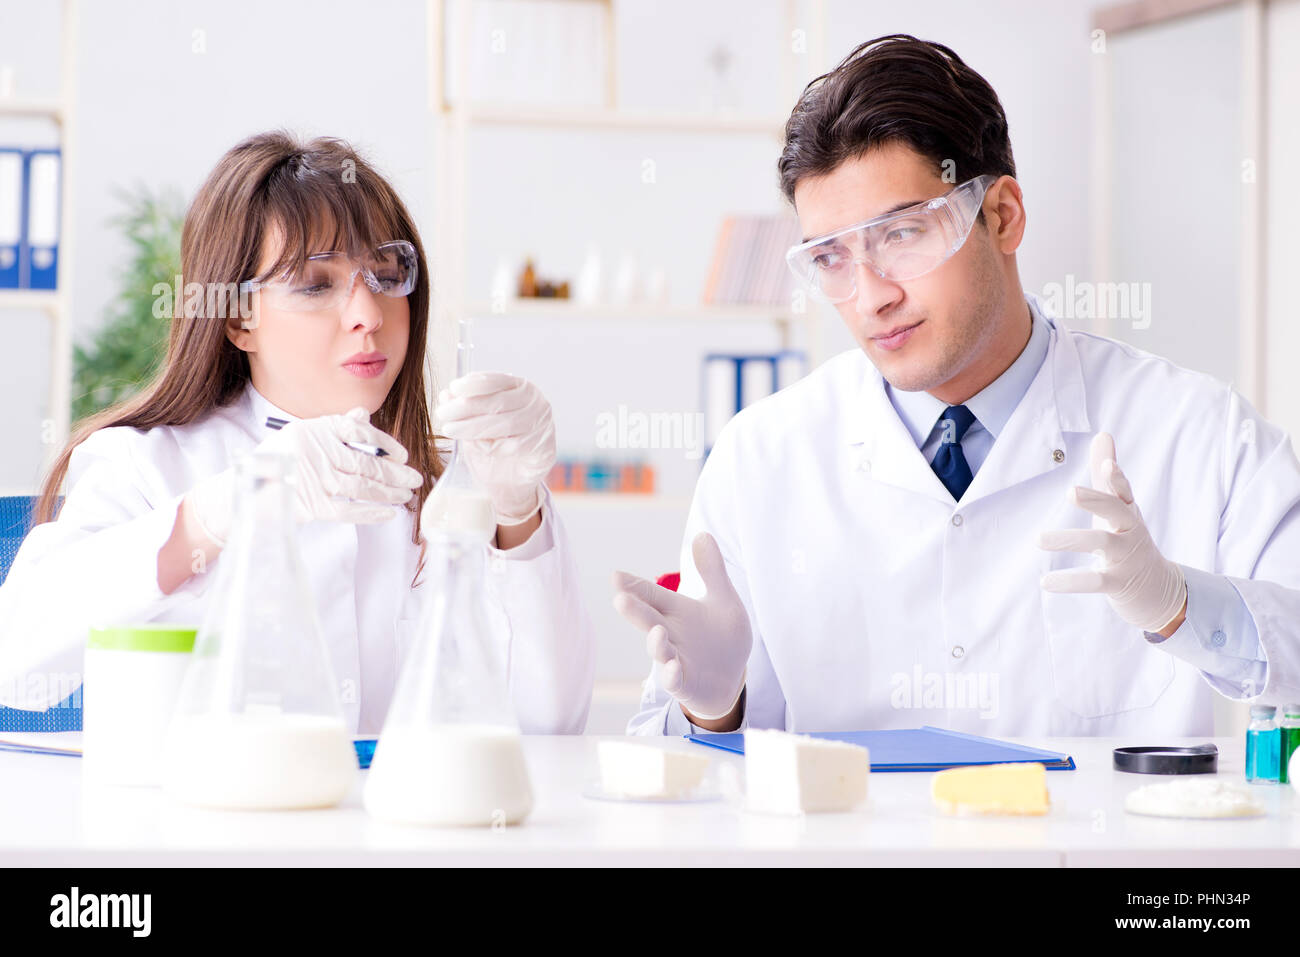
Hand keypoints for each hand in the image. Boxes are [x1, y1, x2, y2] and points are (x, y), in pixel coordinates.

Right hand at [188, 407, 423, 545]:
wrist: (241, 491)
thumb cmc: (278, 461)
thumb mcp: (303, 436)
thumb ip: (335, 427)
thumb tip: (363, 415)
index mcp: (315, 429)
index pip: (359, 433)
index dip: (385, 444)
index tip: (403, 455)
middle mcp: (315, 450)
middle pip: (365, 463)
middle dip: (395, 473)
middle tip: (415, 479)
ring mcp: (313, 478)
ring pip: (361, 486)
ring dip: (388, 493)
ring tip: (406, 496)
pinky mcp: (311, 505)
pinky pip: (349, 510)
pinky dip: (371, 512)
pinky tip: (389, 513)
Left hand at [435, 372, 556, 524]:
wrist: (513, 478)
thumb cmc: (495, 442)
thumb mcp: (476, 421)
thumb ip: (464, 408)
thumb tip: (445, 396)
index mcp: (520, 387)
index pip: (496, 380)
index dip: (473, 384)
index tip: (452, 388)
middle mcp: (535, 402)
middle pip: (498, 402)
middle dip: (466, 407)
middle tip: (443, 414)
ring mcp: (542, 425)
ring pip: (505, 423)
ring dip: (473, 427)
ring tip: (450, 430)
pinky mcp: (544, 448)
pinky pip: (513, 446)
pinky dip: (492, 447)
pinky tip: (477, 448)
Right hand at [612, 532, 751, 720]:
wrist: (732, 675)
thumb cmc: (721, 635)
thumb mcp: (723, 599)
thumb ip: (712, 570)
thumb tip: (702, 533)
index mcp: (674, 610)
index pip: (650, 595)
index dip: (634, 586)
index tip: (616, 576)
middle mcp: (668, 633)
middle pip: (648, 619)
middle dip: (634, 610)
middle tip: (619, 599)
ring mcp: (674, 659)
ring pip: (660, 651)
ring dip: (656, 643)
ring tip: (656, 632)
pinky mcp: (684, 682)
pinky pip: (675, 680)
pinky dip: (673, 674)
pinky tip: (674, 667)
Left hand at [1037, 432, 1186, 632]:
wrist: (1156, 588)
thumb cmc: (1128, 539)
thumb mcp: (1118, 507)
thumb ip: (1105, 475)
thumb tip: (1103, 434)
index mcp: (1127, 512)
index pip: (1123, 491)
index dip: (1116, 478)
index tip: (1107, 464)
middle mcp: (1130, 531)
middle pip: (1116, 511)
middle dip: (1096, 500)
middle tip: (1071, 491)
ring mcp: (1126, 557)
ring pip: (1101, 544)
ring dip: (1070, 540)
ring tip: (1038, 539)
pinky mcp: (1118, 582)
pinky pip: (1094, 581)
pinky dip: (1070, 581)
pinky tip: (1045, 582)